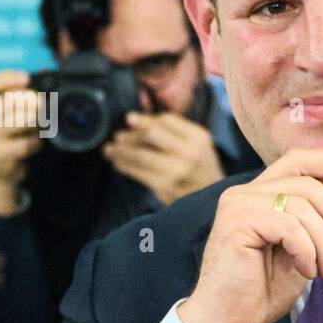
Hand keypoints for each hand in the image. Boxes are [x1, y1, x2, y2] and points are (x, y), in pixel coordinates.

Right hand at [0, 69, 43, 214]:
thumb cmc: (6, 139)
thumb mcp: (9, 116)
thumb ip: (23, 95)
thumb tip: (45, 70)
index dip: (7, 78)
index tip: (26, 77)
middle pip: (10, 102)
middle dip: (33, 102)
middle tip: (43, 106)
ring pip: (20, 121)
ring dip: (36, 123)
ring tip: (38, 127)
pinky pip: (25, 144)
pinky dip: (36, 143)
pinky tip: (35, 144)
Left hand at [102, 111, 224, 205]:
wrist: (213, 202)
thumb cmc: (199, 169)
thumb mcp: (197, 145)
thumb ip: (173, 131)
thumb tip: (132, 121)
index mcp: (199, 137)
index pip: (166, 120)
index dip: (144, 119)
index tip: (129, 120)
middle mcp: (190, 152)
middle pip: (152, 134)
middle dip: (131, 135)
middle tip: (118, 137)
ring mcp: (178, 171)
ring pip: (141, 154)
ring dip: (121, 150)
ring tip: (109, 149)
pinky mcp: (166, 187)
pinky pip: (138, 172)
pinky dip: (124, 165)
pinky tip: (117, 163)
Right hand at [176, 148, 322, 322]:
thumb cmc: (261, 292)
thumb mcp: (303, 249)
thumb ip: (316, 215)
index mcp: (259, 196)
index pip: (297, 161)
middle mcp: (246, 194)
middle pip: (308, 183)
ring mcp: (239, 204)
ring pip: (302, 206)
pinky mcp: (236, 221)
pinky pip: (289, 225)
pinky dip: (307, 250)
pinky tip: (306, 271)